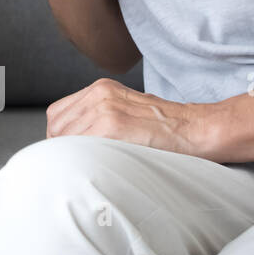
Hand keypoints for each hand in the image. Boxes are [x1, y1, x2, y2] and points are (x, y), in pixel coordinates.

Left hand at [47, 78, 210, 157]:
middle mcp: (98, 93)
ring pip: (65, 135)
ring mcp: (104, 107)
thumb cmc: (166, 126)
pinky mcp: (112, 124)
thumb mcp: (127, 110)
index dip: (57, 134)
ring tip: (86, 166)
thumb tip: (74, 139)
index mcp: (100, 88)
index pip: (57, 112)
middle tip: (73, 164)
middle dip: (60, 146)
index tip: (66, 151)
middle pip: (56, 124)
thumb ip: (100, 116)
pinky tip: (95, 165)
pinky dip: (82, 156)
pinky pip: (81, 143)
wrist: (197, 128)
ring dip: (71, 154)